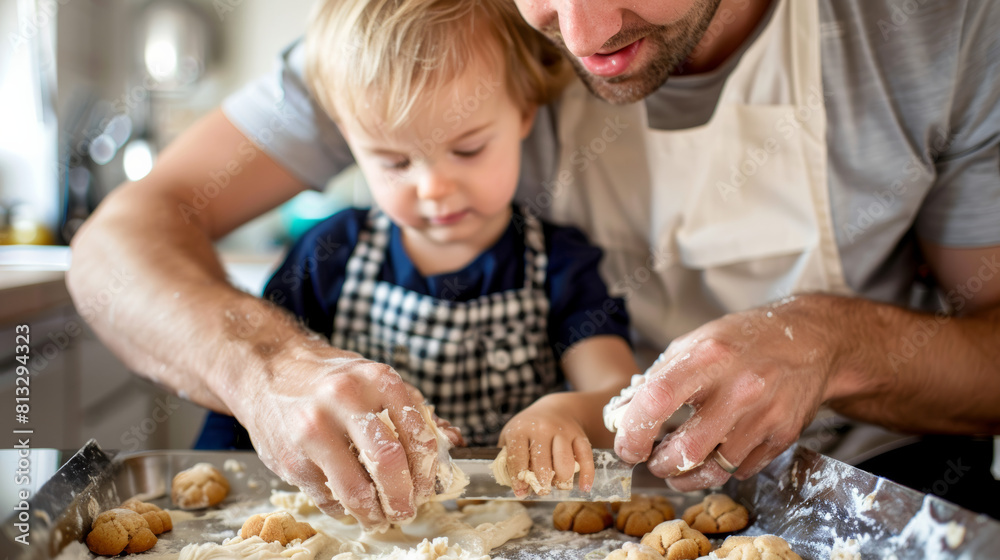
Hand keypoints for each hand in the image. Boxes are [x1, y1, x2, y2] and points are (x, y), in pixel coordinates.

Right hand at [227, 345, 459, 529]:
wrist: (267, 370)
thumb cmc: (330, 379)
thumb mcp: (374, 380)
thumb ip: (413, 410)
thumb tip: (452, 440)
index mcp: (375, 379)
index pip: (416, 431)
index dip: (427, 467)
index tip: (428, 483)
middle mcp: (343, 400)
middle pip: (387, 462)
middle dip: (404, 496)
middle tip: (408, 508)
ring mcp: (313, 430)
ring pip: (355, 490)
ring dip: (375, 513)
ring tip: (381, 517)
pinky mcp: (290, 458)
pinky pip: (327, 498)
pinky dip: (344, 508)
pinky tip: (349, 504)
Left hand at [497, 393, 596, 496]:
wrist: (554, 408)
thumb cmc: (528, 428)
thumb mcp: (511, 435)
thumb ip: (506, 458)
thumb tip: (511, 485)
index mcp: (521, 429)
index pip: (518, 459)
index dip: (518, 479)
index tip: (521, 492)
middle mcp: (542, 429)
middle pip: (543, 464)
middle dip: (542, 484)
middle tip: (541, 490)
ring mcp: (562, 431)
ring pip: (565, 462)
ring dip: (561, 480)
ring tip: (557, 485)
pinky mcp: (579, 435)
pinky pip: (585, 457)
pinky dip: (587, 475)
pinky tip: (584, 488)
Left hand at [611, 295, 844, 490]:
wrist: (811, 340)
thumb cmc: (744, 340)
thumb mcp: (694, 344)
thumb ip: (656, 379)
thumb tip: (620, 416)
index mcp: (708, 357)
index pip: (657, 400)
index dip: (634, 431)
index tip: (627, 447)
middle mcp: (739, 388)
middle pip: (687, 449)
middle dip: (660, 465)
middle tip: (653, 462)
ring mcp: (765, 415)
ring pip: (715, 470)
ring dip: (687, 476)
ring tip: (676, 467)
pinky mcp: (783, 435)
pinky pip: (741, 470)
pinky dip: (722, 469)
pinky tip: (716, 454)